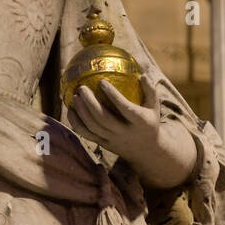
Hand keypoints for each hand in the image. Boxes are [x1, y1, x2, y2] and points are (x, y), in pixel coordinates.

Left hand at [67, 78, 195, 189]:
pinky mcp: (104, 144)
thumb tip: (142, 73)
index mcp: (139, 121)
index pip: (124, 107)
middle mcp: (124, 132)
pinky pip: (87, 134)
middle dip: (90, 103)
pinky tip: (70, 111)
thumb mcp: (154, 107)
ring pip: (93, 127)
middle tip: (81, 88)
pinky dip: (76, 123)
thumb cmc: (149, 121)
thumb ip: (150, 90)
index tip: (102, 81)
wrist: (147, 151)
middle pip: (103, 118)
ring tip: (75, 96)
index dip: (113, 95)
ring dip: (81, 111)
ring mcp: (113, 140)